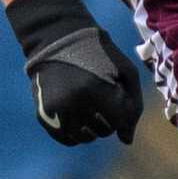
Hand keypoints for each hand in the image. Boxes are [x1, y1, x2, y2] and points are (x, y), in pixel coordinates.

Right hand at [5, 0, 141, 145]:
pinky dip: (77, 132)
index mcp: (94, 88)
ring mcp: (55, 110)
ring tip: (92, 106)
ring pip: (85, 138)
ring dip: (94, 127)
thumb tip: (127, 141)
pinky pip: (66, 138)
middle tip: (104, 97)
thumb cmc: (98, 53)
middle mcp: (72, 103)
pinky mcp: (43, 115)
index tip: (119, 94)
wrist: (57, 38)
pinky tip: (80, 116)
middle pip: (104, 131)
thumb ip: (134, 105)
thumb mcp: (125, 70)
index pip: (120, 120)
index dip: (125, 110)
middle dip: (110, 118)